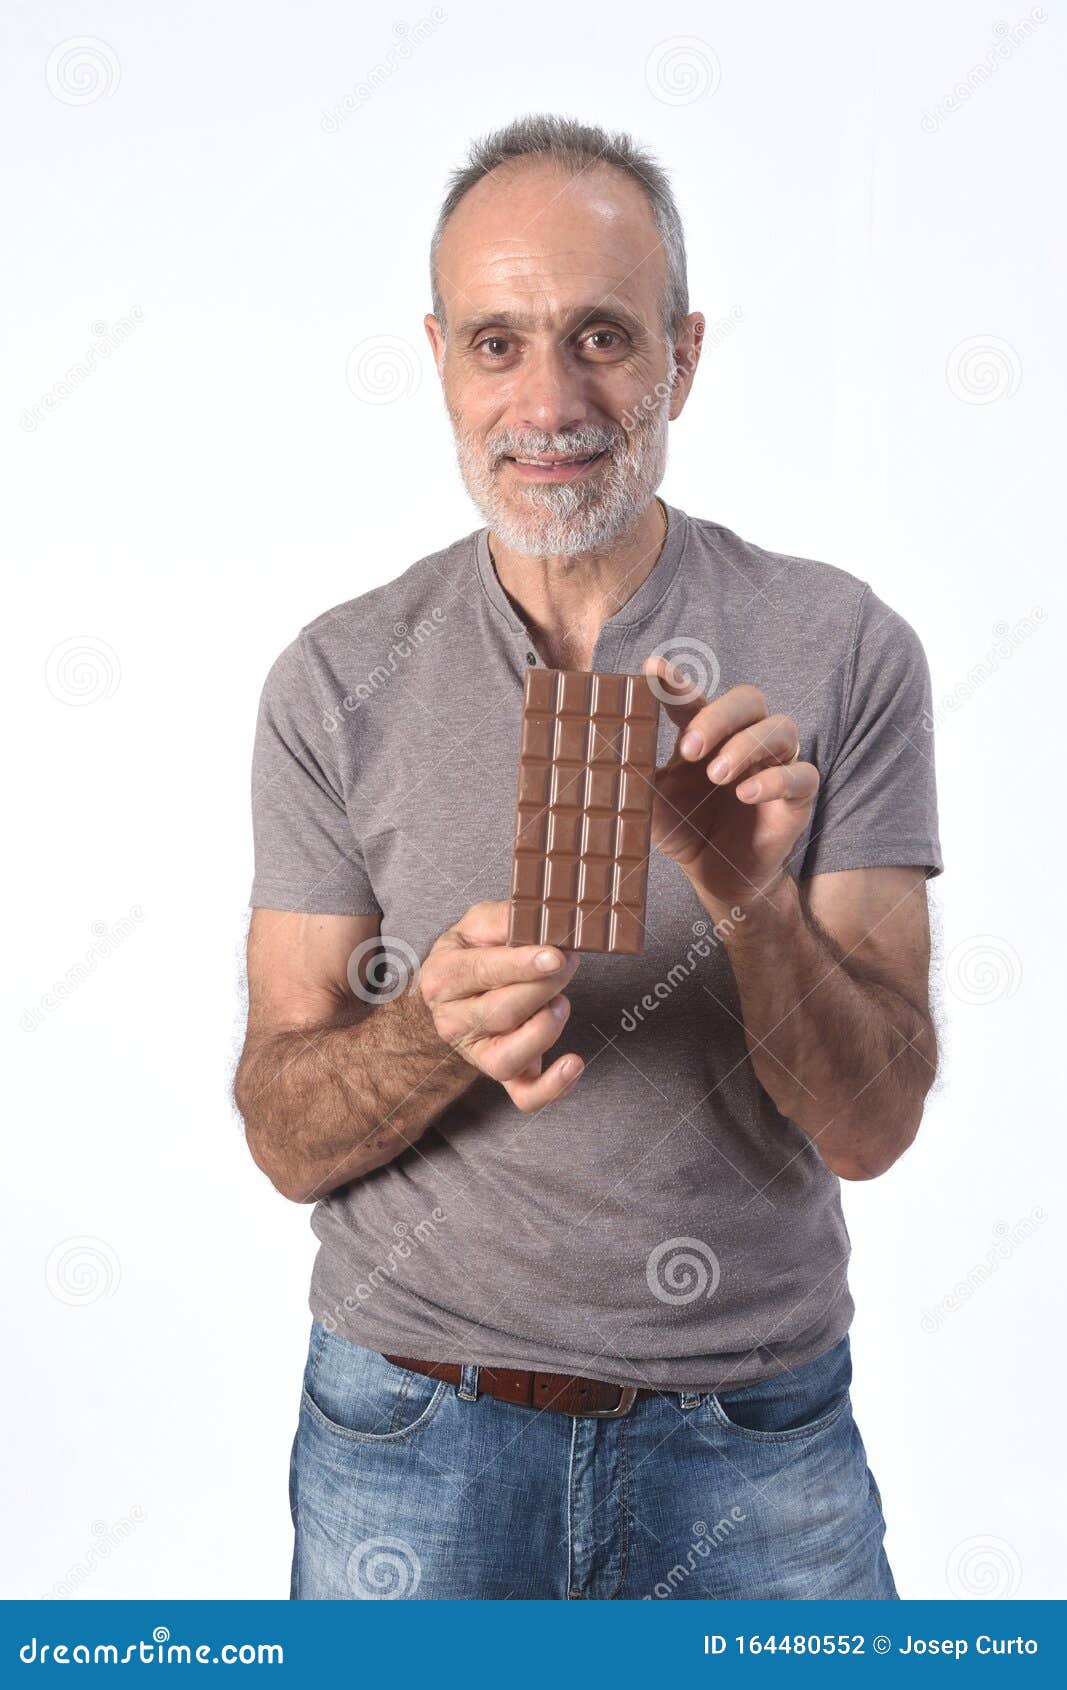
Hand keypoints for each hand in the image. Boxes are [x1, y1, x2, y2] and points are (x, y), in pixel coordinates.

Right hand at [419, 900, 583, 1111]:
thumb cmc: (472, 954)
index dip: (521, 965)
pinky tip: (574, 1064)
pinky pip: (524, 1096)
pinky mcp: (502, 1074)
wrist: (454, 995)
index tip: (556, 954)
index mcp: (443, 978)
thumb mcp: (476, 924)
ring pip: (509, 1057)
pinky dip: (552, 1087)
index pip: (480, 972)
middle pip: (500, 1013)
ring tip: (562, 1003)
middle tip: (569, 963)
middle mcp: (453, 1021)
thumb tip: (535, 918)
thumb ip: (502, 918)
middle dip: (543, 988)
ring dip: (544, 1031)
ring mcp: (477, 1052)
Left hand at [642, 656, 819, 916]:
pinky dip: (775, 780)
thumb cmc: (685, 830)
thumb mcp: (652, 806)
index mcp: (706, 733)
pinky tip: (746, 794)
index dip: (675, 682)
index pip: (693, 699)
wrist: (717, 877)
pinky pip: (802, 775)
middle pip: (747, 700)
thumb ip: (634, 779)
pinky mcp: (797, 797)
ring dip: (746, 745)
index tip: (651, 668)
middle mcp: (744, 739)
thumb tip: (602, 758)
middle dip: (718, 717)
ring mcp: (774, 763)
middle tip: (689, 747)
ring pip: (780, 728)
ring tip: (717, 774)